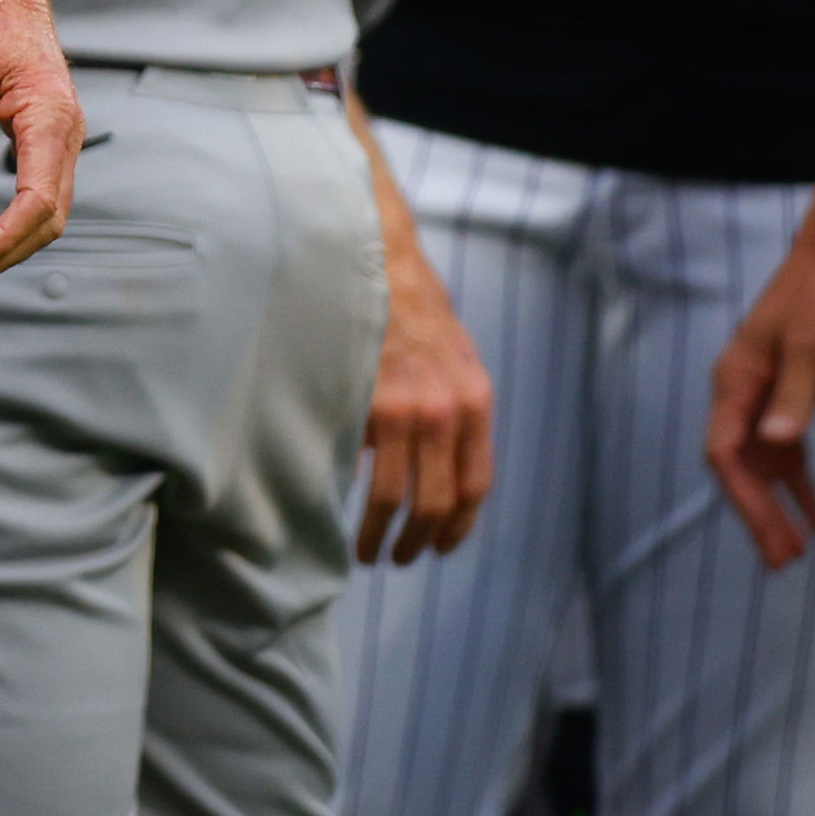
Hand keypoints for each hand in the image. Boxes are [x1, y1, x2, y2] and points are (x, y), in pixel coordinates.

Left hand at [0, 0, 79, 279]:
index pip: (38, 202)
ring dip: (13, 239)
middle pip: (49, 217)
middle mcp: (67, 130)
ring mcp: (64, 133)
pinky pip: (43, 188)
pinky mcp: (50, 132)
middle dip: (6, 252)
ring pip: (50, 207)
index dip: (4, 240)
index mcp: (49, 117)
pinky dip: (18, 218)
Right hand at [357, 230, 495, 563]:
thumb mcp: (454, 359)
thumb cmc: (411, 309)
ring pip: (396, 496)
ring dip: (380, 534)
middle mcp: (447, 409)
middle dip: (418, 541)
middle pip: (437, 501)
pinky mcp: (366, 400)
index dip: (457, 526)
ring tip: (366, 550)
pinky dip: (351, 496)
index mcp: (475, 401)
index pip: (474, 485)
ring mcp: (406, 407)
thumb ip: (455, 411)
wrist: (378, 257)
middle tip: (398, 558)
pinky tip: (339, 505)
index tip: (439, 547)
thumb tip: (437, 469)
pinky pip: (360, 465)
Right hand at [709, 235, 814, 569]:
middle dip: (758, 516)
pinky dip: (801, 488)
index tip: (768, 530)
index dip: (742, 494)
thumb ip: (796, 397)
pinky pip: (787, 457)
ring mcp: (761, 402)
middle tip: (782, 562)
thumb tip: (778, 441)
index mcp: (735, 384)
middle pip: (739, 469)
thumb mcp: (813, 350)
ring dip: (776, 509)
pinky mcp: (786, 402)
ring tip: (796, 554)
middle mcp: (740, 398)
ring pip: (762, 469)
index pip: (724, 451)